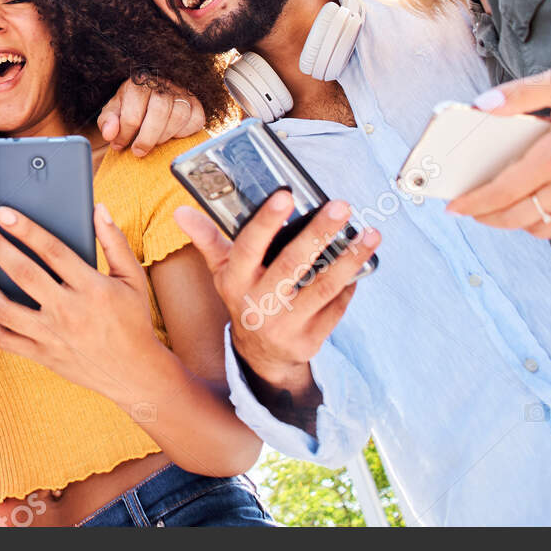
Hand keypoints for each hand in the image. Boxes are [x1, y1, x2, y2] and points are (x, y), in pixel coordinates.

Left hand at [0, 203, 164, 405]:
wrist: (135, 374)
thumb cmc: (133, 319)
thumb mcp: (133, 278)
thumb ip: (114, 241)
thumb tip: (99, 208)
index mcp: (91, 287)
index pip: (52, 250)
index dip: (25, 228)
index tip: (3, 212)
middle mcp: (69, 311)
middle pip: (23, 273)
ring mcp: (53, 336)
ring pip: (6, 309)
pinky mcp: (43, 355)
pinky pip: (6, 340)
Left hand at [98, 76, 205, 155]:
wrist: (155, 90)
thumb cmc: (132, 102)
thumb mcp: (115, 108)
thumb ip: (108, 120)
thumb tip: (109, 134)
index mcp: (139, 82)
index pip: (133, 112)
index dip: (124, 134)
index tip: (119, 145)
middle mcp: (163, 83)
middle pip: (159, 112)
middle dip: (146, 138)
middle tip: (138, 151)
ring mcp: (182, 92)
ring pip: (178, 117)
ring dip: (163, 136)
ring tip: (153, 142)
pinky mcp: (197, 104)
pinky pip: (195, 121)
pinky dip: (183, 133)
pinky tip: (170, 135)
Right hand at [177, 192, 378, 395]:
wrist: (260, 355)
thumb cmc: (244, 297)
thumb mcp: (222, 270)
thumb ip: (207, 239)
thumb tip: (181, 211)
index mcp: (234, 280)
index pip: (248, 247)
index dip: (266, 222)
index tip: (286, 195)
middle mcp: (257, 303)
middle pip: (291, 264)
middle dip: (318, 233)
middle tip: (341, 207)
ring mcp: (285, 325)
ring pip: (322, 287)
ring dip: (348, 259)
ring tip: (369, 233)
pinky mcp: (309, 341)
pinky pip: (336, 308)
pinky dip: (350, 285)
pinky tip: (360, 265)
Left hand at [449, 58, 550, 236]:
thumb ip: (520, 95)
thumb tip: (482, 105)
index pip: (503, 191)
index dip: (474, 203)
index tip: (454, 206)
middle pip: (519, 217)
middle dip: (488, 217)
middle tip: (472, 209)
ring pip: (545, 228)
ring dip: (518, 222)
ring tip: (502, 207)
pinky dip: (549, 222)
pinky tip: (539, 205)